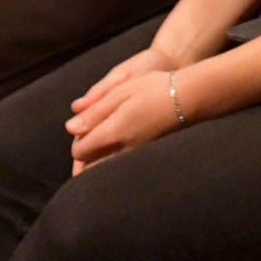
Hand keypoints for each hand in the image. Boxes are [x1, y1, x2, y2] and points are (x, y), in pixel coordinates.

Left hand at [66, 58, 182, 174]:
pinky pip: (121, 167)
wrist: (189, 98)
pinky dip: (112, 164)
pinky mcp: (147, 157)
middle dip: (83, 161)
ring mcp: (137, 156)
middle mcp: (124, 150)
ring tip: (96, 154)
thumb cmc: (153, 89)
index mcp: (114, 132)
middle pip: (91, 168)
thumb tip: (70, 129)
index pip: (81, 151)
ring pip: (106, 170)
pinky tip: (115, 153)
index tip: (80, 131)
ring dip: (97, 164)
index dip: (76, 142)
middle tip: (84, 148)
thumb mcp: (119, 93)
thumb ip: (94, 112)